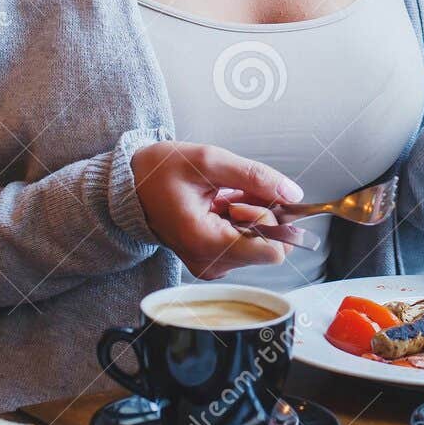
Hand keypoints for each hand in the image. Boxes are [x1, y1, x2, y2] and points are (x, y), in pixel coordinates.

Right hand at [132, 142, 303, 278]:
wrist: (131, 186)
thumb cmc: (159, 172)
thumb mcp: (208, 161)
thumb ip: (255, 176)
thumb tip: (292, 193)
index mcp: (206, 243)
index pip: (272, 251)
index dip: (272, 219)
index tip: (251, 197)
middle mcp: (211, 262)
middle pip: (269, 245)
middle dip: (261, 213)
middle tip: (233, 192)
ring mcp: (212, 263)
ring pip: (260, 242)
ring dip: (251, 213)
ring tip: (222, 196)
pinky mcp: (213, 259)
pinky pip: (246, 241)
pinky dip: (242, 219)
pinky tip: (221, 204)